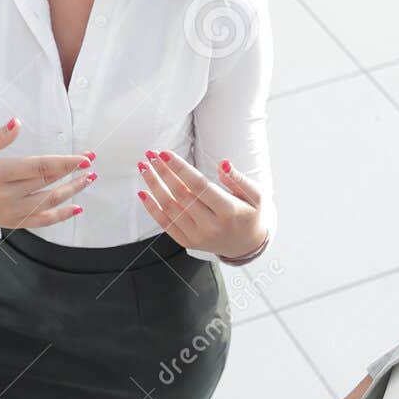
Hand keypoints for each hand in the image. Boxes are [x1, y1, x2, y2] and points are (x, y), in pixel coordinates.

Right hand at [0, 118, 96, 231]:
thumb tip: (17, 122)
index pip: (38, 167)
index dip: (63, 163)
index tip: (82, 157)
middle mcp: (6, 194)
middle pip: (47, 182)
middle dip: (73, 172)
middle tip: (90, 161)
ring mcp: (12, 211)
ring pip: (49, 202)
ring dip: (72, 191)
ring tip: (89, 179)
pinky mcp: (15, 222)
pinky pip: (43, 221)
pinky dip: (61, 216)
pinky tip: (77, 208)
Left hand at [137, 152, 264, 260]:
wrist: (246, 245)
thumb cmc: (249, 214)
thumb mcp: (255, 195)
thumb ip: (238, 179)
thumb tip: (223, 163)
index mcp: (229, 211)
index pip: (199, 186)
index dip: (180, 169)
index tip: (165, 154)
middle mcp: (211, 226)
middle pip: (181, 195)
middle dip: (163, 173)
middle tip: (151, 155)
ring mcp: (198, 236)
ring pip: (170, 208)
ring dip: (154, 186)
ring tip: (144, 168)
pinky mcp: (188, 242)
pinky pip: (165, 224)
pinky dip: (152, 208)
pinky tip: (143, 192)